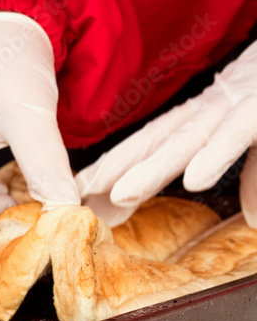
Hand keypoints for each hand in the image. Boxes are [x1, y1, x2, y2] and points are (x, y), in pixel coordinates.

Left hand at [76, 40, 256, 226]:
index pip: (156, 141)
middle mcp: (220, 105)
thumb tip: (250, 218)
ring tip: (122, 193)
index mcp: (215, 113)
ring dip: (154, 167)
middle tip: (79, 196)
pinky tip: (193, 177)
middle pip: (158, 140)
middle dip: (117, 169)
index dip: (118, 165)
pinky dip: (217, 153)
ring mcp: (245, 102)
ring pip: (190, 136)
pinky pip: (243, 130)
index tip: (83, 192)